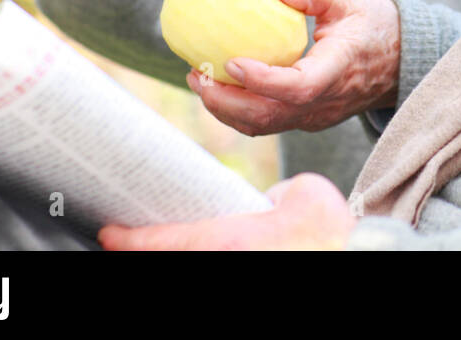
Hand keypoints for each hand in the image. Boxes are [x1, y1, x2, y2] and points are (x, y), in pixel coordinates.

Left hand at [98, 173, 354, 249]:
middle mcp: (221, 260)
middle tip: (123, 238)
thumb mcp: (302, 193)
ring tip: (153, 243)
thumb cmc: (326, 231)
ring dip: (173, 251)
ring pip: (189, 260)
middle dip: (147, 249)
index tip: (110, 233)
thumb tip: (268, 202)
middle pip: (170, 256)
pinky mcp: (245, 267)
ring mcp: (231, 267)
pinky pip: (209, 259)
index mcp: (226, 240)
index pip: (164, 241)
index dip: (130, 239)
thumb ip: (275, 195)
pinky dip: (194, 252)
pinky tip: (193, 246)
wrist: (351, 253)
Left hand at [187, 0, 400, 135]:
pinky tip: (221, 85)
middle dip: (224, 101)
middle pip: (269, 116)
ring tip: (199, 79)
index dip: (261, 80)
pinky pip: (268, 121)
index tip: (230, 60)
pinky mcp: (307, 119)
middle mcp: (326, 102)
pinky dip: (238, 108)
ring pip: (263, 125)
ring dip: (225, 108)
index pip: (298, 87)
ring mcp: (316, 117)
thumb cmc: (373, 25)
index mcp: (339, 71)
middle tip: (197, 73)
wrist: (400, 62)